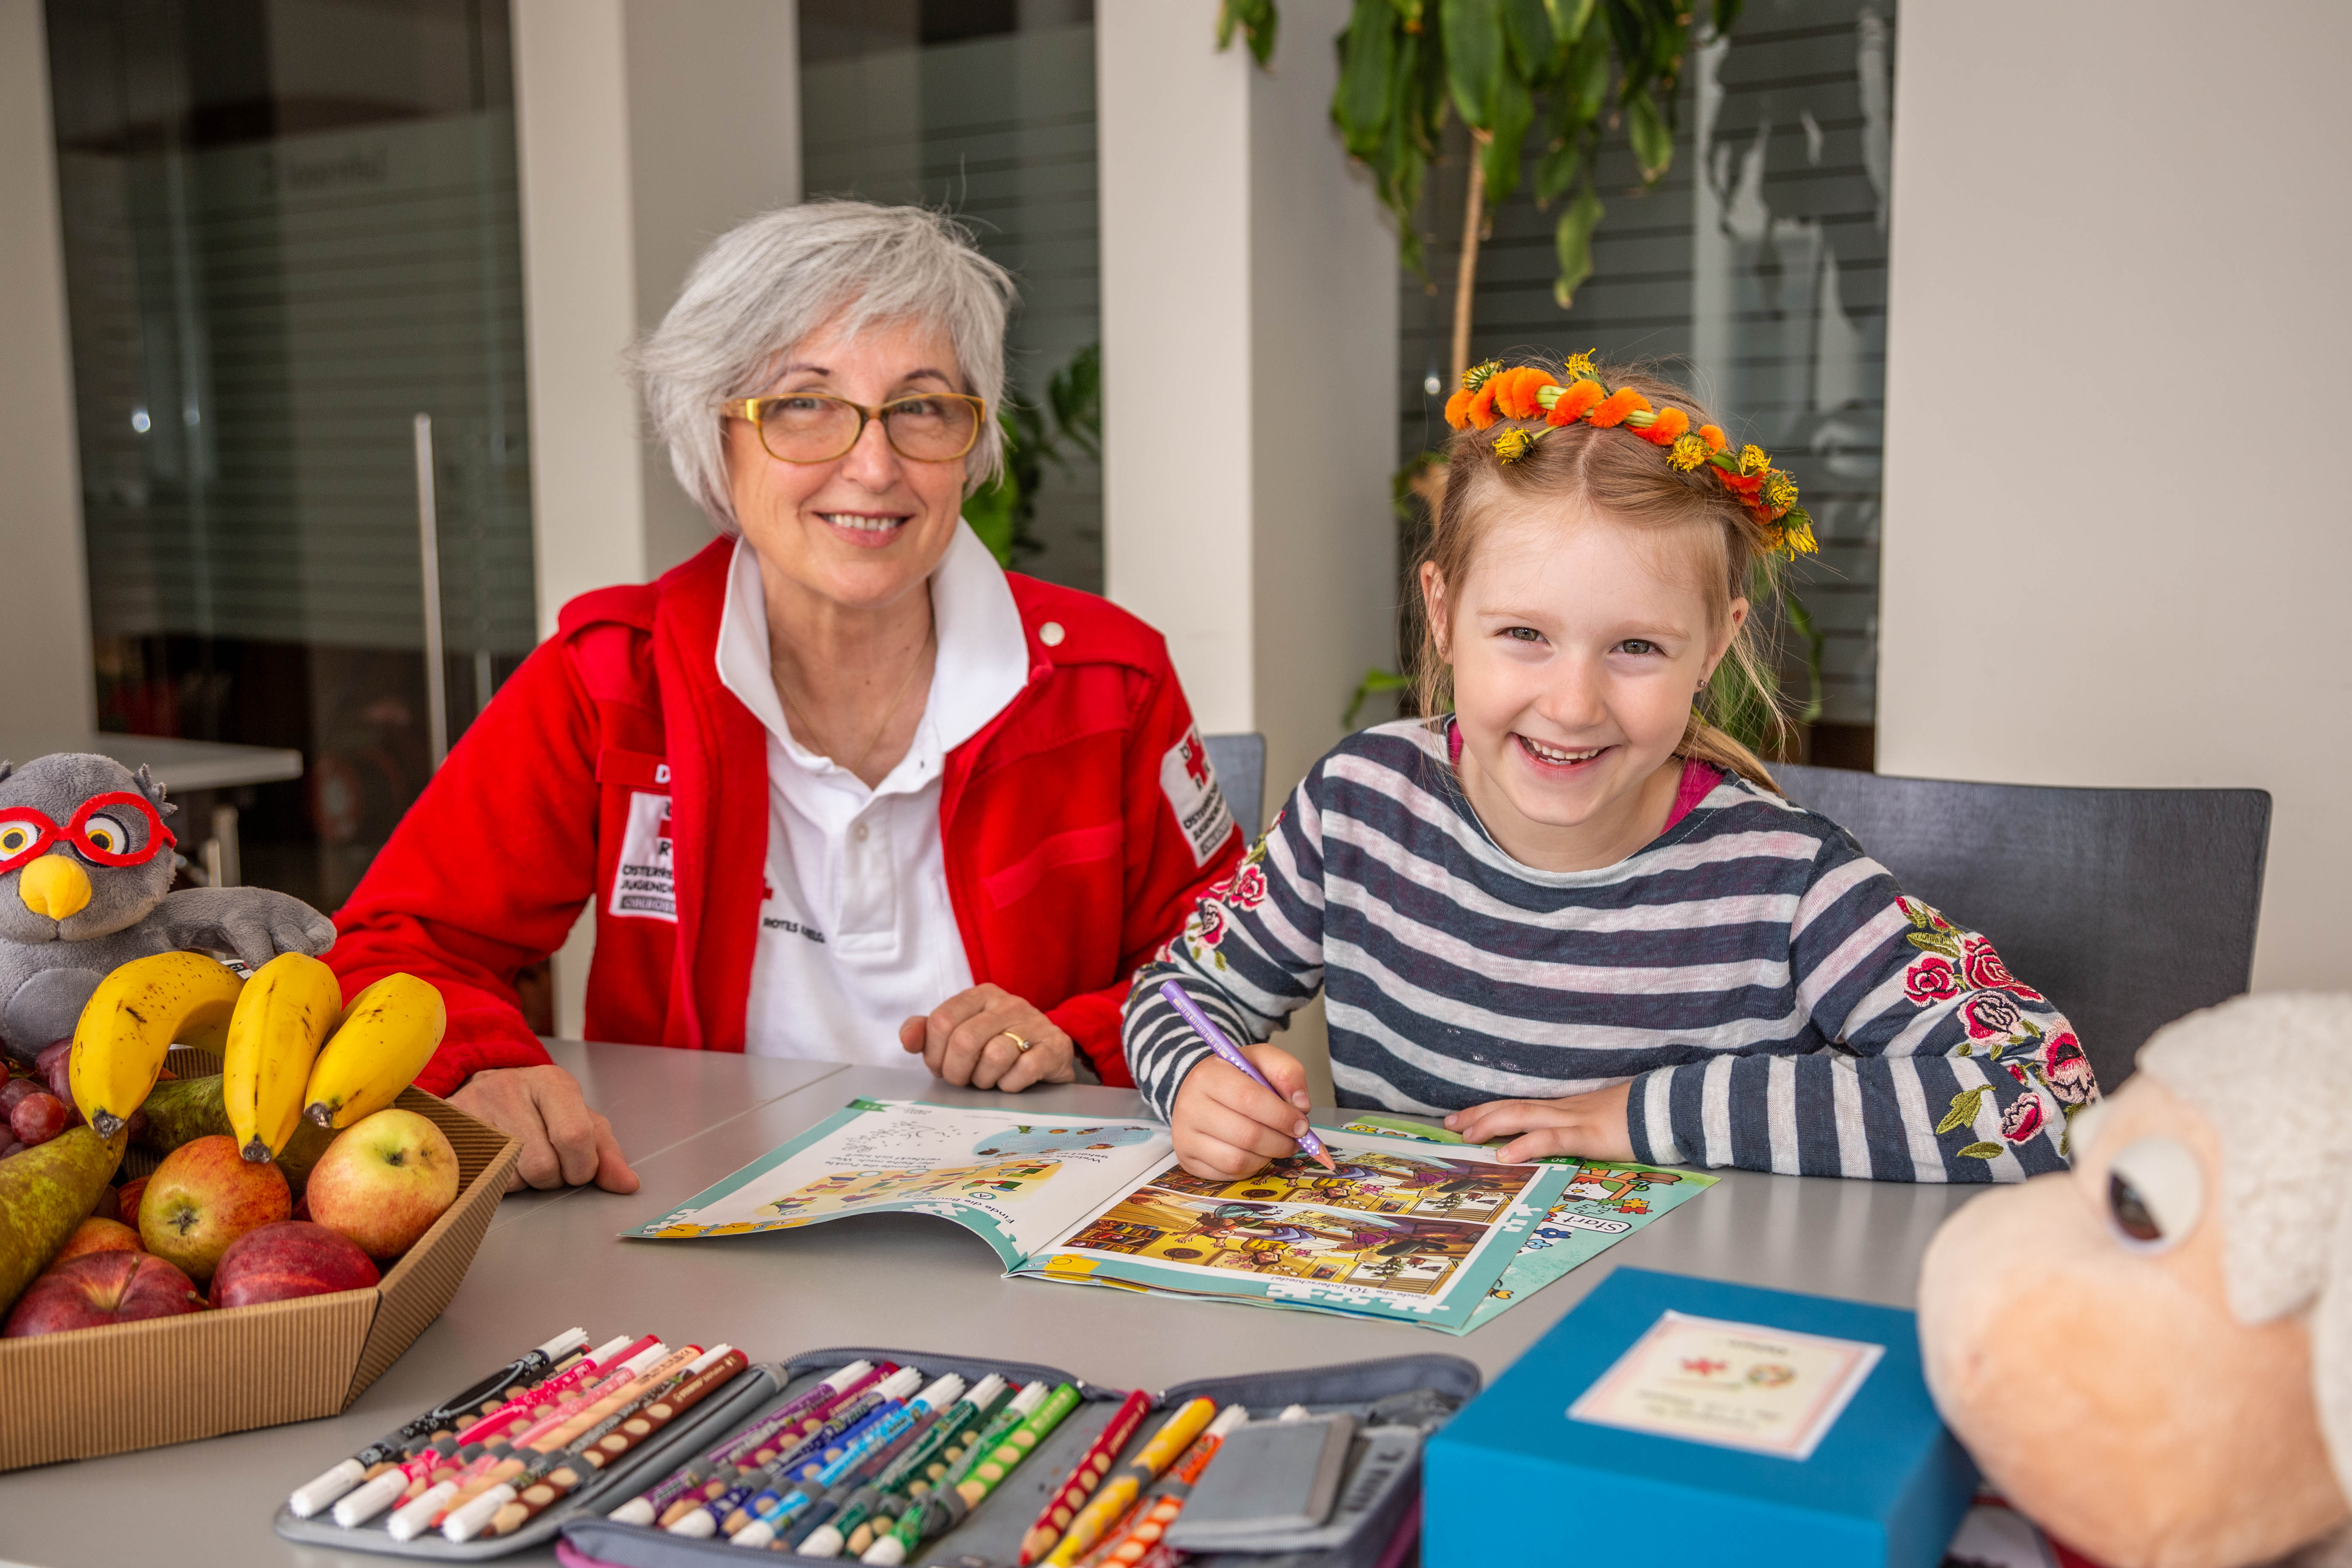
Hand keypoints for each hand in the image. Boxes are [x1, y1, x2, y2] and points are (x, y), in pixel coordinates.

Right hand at [449, 1064, 639, 1193]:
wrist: (484, 1085)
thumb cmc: (540, 1108)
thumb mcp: (579, 1119)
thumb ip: (606, 1152)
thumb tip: (627, 1184)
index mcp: (553, 1083)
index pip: (575, 1137)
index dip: (582, 1166)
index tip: (579, 1166)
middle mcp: (512, 1088)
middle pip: (542, 1165)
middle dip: (553, 1178)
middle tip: (547, 1162)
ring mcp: (476, 1106)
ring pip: (511, 1177)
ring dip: (524, 1181)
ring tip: (522, 1158)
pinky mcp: (451, 1127)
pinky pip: (482, 1178)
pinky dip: (497, 1181)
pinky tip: (500, 1160)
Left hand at [898, 985, 1077, 1091]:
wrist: (1047, 1054)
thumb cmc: (995, 1046)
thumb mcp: (959, 1034)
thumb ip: (927, 1033)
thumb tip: (907, 1039)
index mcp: (981, 995)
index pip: (942, 1021)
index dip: (934, 1053)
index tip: (940, 1067)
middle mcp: (1009, 1003)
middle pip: (964, 1041)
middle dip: (956, 1072)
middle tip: (963, 1080)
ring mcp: (1035, 1023)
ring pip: (994, 1056)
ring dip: (984, 1080)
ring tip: (988, 1080)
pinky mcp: (1055, 1046)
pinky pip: (1024, 1070)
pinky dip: (1010, 1085)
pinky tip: (1010, 1082)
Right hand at [1170, 1044, 1311, 1179]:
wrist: (1201, 1092)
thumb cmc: (1235, 1077)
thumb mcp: (1261, 1060)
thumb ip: (1287, 1072)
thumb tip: (1301, 1104)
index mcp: (1208, 1075)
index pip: (1249, 1099)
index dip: (1281, 1115)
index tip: (1301, 1123)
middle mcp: (1190, 1106)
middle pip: (1246, 1135)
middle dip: (1280, 1141)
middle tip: (1295, 1138)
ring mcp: (1185, 1137)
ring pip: (1237, 1160)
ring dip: (1267, 1157)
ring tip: (1276, 1144)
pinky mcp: (1188, 1160)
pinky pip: (1228, 1174)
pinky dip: (1251, 1167)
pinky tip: (1256, 1153)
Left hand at [1444, 1083, 1634, 1163]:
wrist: (1665, 1110)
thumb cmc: (1634, 1120)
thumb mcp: (1595, 1125)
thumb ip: (1572, 1131)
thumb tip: (1549, 1143)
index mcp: (1562, 1109)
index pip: (1516, 1105)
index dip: (1486, 1111)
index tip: (1459, 1118)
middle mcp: (1562, 1110)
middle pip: (1512, 1107)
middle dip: (1478, 1115)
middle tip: (1449, 1124)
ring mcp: (1574, 1120)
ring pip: (1524, 1117)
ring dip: (1492, 1125)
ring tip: (1468, 1135)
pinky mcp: (1588, 1136)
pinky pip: (1552, 1139)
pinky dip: (1526, 1145)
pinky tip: (1507, 1155)